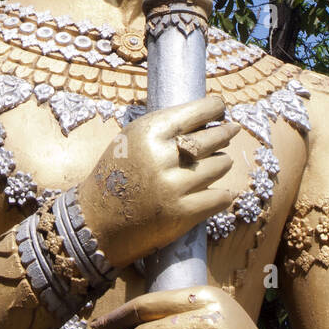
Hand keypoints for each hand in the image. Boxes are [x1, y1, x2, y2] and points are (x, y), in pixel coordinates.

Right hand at [77, 95, 237, 270]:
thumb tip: (210, 120)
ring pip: (220, 166)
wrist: (97, 221)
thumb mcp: (132, 139)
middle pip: (213, 138)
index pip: (197, 112)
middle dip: (225, 132)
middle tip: (231, 130)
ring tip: (218, 163)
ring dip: (222, 163)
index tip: (221, 109)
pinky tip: (217, 191)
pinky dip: (221, 194)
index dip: (215, 107)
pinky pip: (220, 198)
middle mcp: (162, 157)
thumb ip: (165, 128)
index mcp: (148, 132)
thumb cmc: (117, 174)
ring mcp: (173, 186)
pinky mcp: (182, 214)